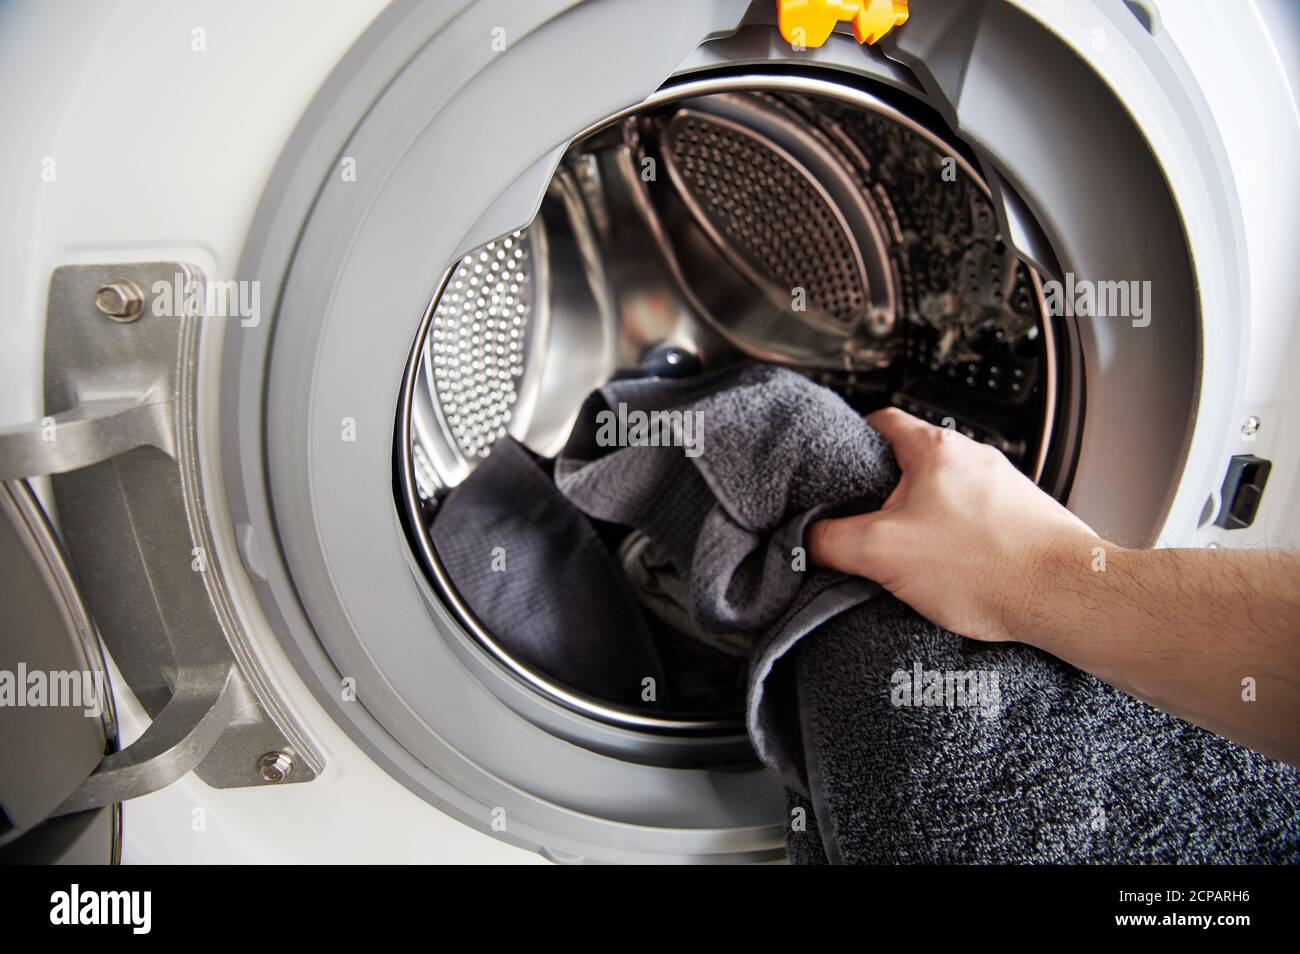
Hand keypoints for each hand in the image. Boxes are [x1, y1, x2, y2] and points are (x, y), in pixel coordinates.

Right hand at [806, 407, 1099, 641]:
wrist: (1066, 597)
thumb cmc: (989, 566)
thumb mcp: (882, 552)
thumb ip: (831, 540)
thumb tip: (808, 539)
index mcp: (936, 449)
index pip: (881, 420)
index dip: (848, 442)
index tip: (834, 466)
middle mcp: (972, 459)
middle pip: (909, 463)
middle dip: (882, 494)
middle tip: (862, 525)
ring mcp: (1001, 488)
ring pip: (941, 495)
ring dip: (919, 521)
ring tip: (904, 557)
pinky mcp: (1020, 520)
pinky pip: (970, 522)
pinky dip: (952, 542)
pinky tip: (945, 574)